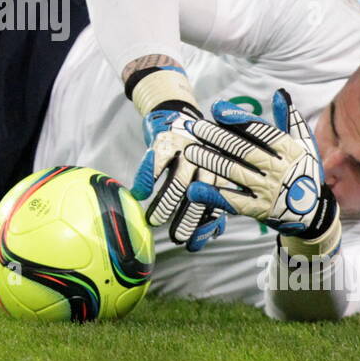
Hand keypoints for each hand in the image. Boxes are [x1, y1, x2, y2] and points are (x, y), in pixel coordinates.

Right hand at [129, 104, 224, 249]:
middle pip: (199, 194)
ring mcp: (187, 149)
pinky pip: (156, 163)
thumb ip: (212, 201)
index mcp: (220, 170)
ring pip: (178, 181)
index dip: (203, 226)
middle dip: (187, 219)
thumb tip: (214, 234)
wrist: (175, 114)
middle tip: (176, 238)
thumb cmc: (192, 154)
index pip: (216, 202)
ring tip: (153, 221)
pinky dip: (146, 179)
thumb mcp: (206, 173)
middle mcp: (207, 160)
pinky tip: (139, 194)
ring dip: (165, 204)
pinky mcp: (166, 140)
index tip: (191, 246)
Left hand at [184, 89, 336, 237]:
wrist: (313, 213)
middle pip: (243, 150)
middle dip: (218, 137)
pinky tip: (195, 188)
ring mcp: (267, 191)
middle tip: (196, 127)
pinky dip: (213, 195)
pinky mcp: (257, 210)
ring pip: (234, 173)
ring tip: (191, 150)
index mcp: (289, 151)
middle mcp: (277, 170)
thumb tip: (279, 93)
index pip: (261, 131)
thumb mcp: (304, 145)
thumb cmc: (304, 171)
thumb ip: (290, 120)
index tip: (217, 109)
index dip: (239, 119)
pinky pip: (232, 201)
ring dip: (211, 161)